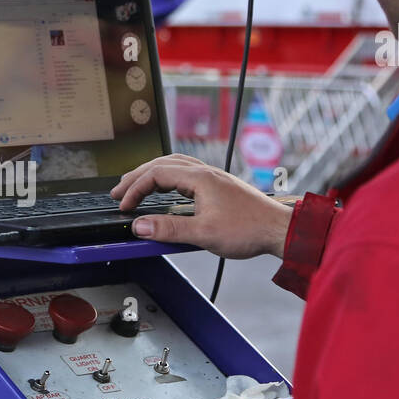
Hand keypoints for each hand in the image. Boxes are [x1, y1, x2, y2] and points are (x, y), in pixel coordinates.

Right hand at [110, 154, 293, 258]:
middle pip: (162, 164)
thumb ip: (168, 229)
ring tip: (137, 187)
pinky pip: (185, 174)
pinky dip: (168, 179)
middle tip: (119, 192)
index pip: (155, 174)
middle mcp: (206, 173)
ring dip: (152, 175)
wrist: (280, 230)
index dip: (134, 189)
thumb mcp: (203, 234)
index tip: (124, 206)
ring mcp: (213, 178)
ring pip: (174, 166)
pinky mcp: (219, 187)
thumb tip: (140, 226)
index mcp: (200, 178)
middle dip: (137, 177)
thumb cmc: (250, 229)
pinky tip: (166, 190)